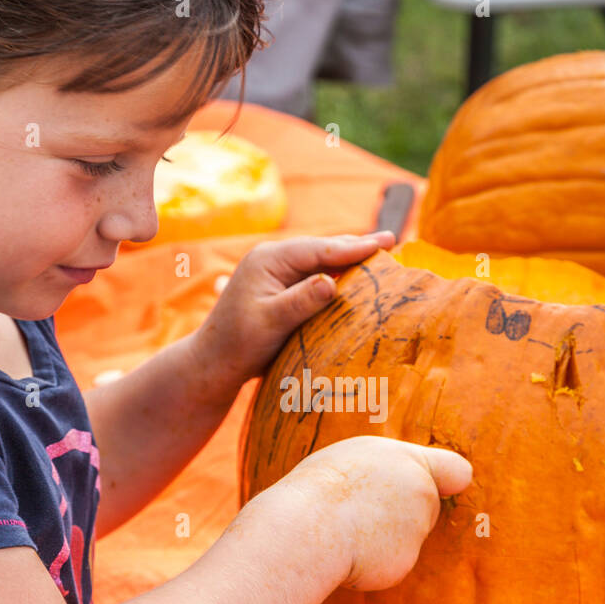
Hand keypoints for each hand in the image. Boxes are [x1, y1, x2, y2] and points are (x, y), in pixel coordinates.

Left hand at [190, 230, 397, 394]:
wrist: (214, 362)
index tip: (383, 244)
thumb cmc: (239, 344)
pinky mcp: (279, 287)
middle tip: (391, 241)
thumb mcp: (271, 323)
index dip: (353, 247)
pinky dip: (335, 274)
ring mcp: (275, 272)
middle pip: (322, 249)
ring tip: (379, 252)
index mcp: (269, 260)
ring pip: (319, 261)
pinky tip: (354, 276)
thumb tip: (331, 280)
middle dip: (355, 246)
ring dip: (347, 259)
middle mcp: (272, 259)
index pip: (318, 250)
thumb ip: (301, 301)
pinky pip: (313, 275)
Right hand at [280, 436, 472, 590]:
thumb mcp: (354, 460)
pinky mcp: (405, 561)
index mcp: (408, 460)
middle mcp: (421, 492)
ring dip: (382, 539)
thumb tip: (392, 494)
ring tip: (345, 529)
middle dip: (401, 515)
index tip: (445, 488)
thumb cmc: (318, 489)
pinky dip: (372, 564)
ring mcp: (417, 528)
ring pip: (405, 538)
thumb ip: (387, 472)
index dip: (449, 481)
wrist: (307, 524)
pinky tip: (347, 551)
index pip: (456, 470)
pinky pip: (390, 564)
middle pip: (425, 509)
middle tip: (359, 512)